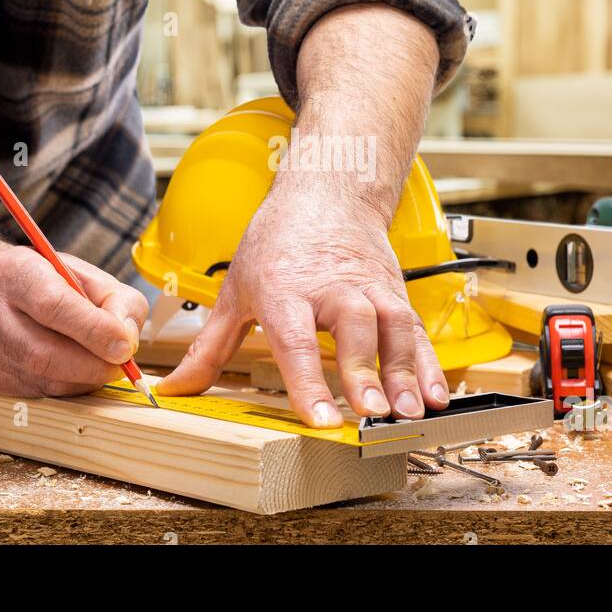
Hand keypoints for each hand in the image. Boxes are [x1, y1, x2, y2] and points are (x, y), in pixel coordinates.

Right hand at [0, 246, 149, 396]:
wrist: (3, 295)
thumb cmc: (53, 283)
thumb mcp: (90, 275)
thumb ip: (117, 301)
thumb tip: (125, 342)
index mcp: (17, 273)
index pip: (53, 305)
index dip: (94, 330)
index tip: (124, 348)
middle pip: (44, 354)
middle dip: (93, 365)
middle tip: (121, 364)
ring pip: (46, 381)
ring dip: (86, 379)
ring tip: (102, 361)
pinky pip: (44, 395)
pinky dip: (72, 387)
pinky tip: (79, 369)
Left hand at [157, 181, 450, 426]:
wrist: (328, 192)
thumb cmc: (280, 242)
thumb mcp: (236, 290)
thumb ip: (209, 347)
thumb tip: (174, 389)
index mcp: (285, 290)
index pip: (296, 340)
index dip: (308, 381)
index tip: (321, 419)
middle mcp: (333, 288)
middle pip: (355, 329)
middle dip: (367, 372)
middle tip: (373, 412)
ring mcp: (371, 289)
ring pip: (395, 329)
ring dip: (406, 372)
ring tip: (410, 412)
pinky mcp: (397, 294)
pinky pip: (417, 330)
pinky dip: (430, 363)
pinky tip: (436, 395)